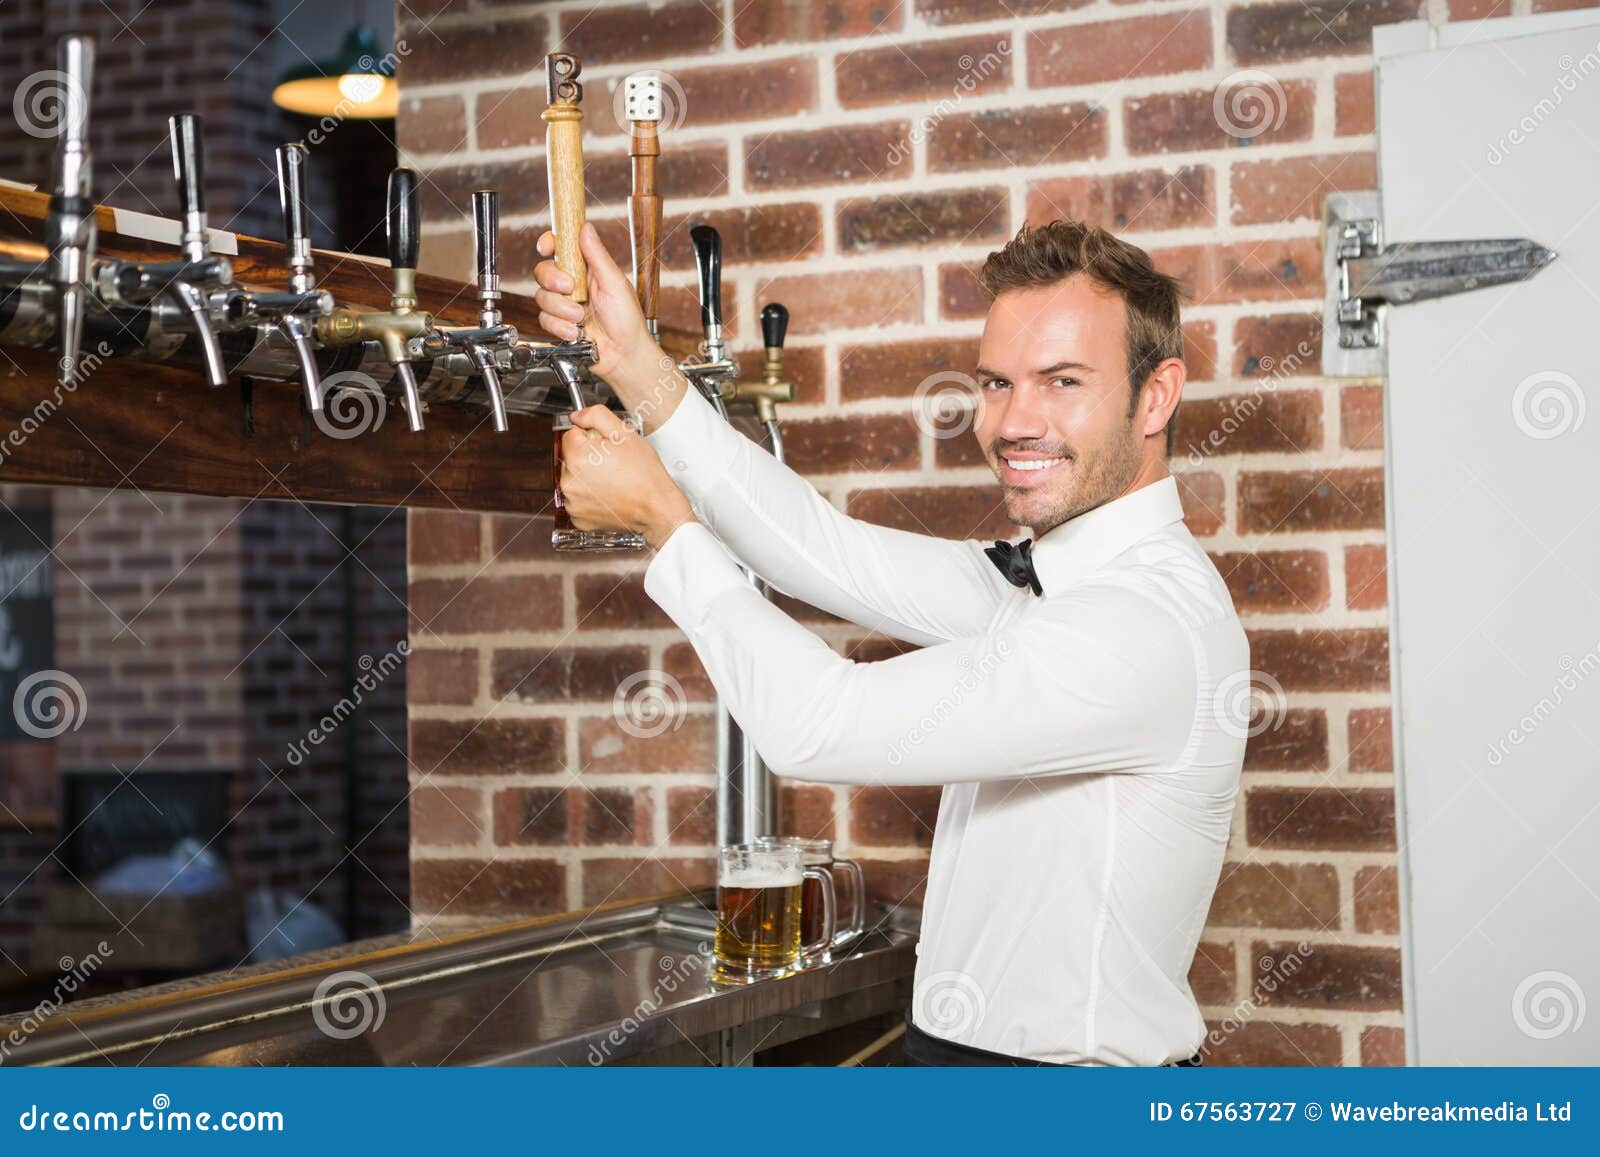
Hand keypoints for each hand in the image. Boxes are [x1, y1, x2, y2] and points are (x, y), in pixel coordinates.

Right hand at [533, 222, 666, 395]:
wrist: (624, 355)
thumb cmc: (627, 320)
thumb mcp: (615, 283)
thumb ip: (597, 256)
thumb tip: (586, 228)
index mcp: (587, 269)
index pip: (561, 248)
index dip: (549, 243)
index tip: (546, 247)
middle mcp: (573, 284)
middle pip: (543, 271)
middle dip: (553, 281)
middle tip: (571, 290)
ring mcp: (564, 304)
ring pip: (542, 297)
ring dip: (561, 309)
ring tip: (581, 317)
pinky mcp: (559, 324)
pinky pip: (544, 319)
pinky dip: (560, 326)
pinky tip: (576, 331)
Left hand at [560, 404, 695, 549]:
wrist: (656, 508)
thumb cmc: (644, 474)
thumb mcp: (625, 433)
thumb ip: (596, 415)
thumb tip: (577, 416)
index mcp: (577, 456)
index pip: (570, 435)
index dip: (590, 437)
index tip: (606, 447)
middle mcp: (569, 481)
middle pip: (570, 458)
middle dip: (587, 458)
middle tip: (613, 464)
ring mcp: (573, 502)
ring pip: (574, 479)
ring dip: (587, 478)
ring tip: (612, 481)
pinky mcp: (578, 518)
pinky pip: (578, 500)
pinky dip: (590, 498)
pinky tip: (608, 495)